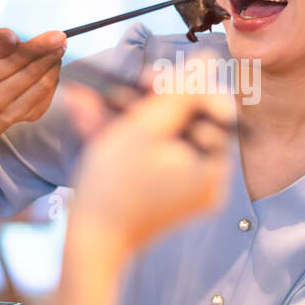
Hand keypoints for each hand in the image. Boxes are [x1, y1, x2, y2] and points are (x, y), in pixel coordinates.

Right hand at [0, 28, 66, 130]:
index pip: (15, 59)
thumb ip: (1, 39)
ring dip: (55, 65)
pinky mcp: (30, 116)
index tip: (58, 35)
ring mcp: (12, 112)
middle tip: (61, 41)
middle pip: (32, 72)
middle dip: (51, 54)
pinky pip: (50, 92)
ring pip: (44, 84)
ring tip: (56, 52)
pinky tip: (50, 68)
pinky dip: (54, 77)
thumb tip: (12, 38)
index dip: (39, 46)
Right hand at [68, 83, 232, 253]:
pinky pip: (153, 156)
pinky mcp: (166, 196)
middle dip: (151, 101)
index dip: (185, 86)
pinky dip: (128, 140)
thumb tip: (207, 61)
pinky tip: (92, 122)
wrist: (90, 243)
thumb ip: (180, 91)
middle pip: (188, 122)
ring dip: (130, 116)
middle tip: (128, 89)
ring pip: (164, 137)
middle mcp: (210, 180)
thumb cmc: (113, 186)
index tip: (152, 80)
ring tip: (91, 105)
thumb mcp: (146, 126)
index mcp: (214, 165)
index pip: (214, 107)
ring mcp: (189, 190)